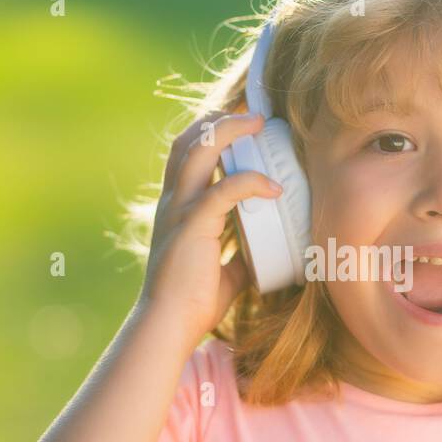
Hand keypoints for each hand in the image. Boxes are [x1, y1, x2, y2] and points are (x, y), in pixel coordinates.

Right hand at [139, 111, 281, 344]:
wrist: (168, 326)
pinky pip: (224, 191)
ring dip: (231, 131)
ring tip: (261, 125)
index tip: (241, 123)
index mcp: (175, 208)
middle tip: (256, 115)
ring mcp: (179, 211)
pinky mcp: (192, 226)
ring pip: (199, 151)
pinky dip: (251, 183)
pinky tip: (274, 188)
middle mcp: (172, 202)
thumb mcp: (224, 272)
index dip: (209, 132)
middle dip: (222, 119)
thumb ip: (240, 255)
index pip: (184, 154)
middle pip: (189, 140)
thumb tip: (267, 252)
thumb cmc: (193, 304)